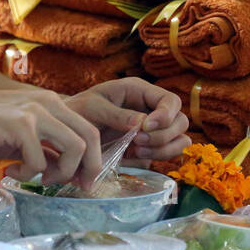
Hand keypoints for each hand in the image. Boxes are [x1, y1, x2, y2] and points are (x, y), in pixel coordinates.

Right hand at [0, 85, 101, 185]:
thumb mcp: (23, 135)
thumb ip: (47, 148)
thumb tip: (68, 173)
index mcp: (53, 104)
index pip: (89, 130)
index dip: (92, 159)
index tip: (83, 181)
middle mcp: (49, 103)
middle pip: (90, 138)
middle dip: (88, 168)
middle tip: (75, 186)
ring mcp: (35, 112)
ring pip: (74, 148)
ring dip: (60, 172)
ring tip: (38, 178)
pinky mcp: (19, 125)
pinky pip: (39, 162)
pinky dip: (28, 174)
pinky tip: (10, 170)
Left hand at [63, 77, 190, 159]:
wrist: (69, 130)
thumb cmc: (78, 111)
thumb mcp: (93, 107)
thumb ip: (117, 114)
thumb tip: (143, 124)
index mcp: (140, 91)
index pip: (170, 101)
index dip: (165, 115)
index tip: (145, 128)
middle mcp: (152, 109)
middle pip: (180, 122)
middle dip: (163, 135)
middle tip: (137, 142)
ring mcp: (154, 130)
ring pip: (180, 139)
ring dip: (164, 149)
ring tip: (137, 150)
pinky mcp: (150, 147)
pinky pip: (169, 154)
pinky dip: (158, 158)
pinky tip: (135, 156)